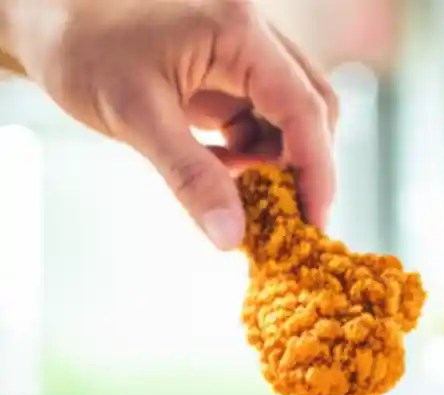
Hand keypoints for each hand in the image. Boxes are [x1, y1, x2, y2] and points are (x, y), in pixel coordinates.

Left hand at [0, 0, 337, 248]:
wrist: (40, 12)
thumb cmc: (79, 46)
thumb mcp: (136, 115)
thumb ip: (191, 177)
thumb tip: (233, 237)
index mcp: (240, 32)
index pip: (305, 108)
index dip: (317, 170)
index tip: (314, 223)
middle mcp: (252, 34)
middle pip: (312, 107)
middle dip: (302, 165)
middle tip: (287, 217)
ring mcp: (241, 48)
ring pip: (288, 113)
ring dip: (274, 159)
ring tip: (242, 196)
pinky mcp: (225, 65)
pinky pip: (258, 113)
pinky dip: (249, 150)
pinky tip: (219, 170)